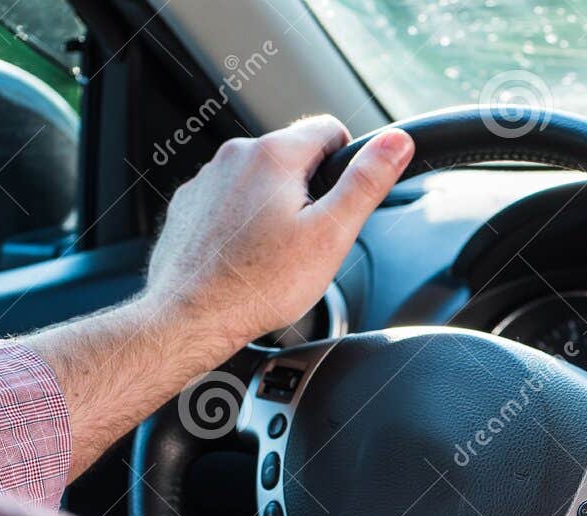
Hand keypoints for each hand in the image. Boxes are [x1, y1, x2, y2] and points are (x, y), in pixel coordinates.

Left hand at [143, 117, 413, 357]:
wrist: (191, 316)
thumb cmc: (259, 284)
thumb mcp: (331, 234)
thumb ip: (365, 182)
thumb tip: (395, 143)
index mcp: (274, 155)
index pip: (329, 129)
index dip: (346, 164)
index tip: (340, 202)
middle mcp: (235, 156)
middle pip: (294, 158)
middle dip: (309, 192)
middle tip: (310, 241)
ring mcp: (208, 180)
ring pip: (260, 181)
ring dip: (275, 208)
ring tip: (275, 255)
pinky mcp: (191, 206)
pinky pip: (231, 202)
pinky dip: (243, 223)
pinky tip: (247, 258)